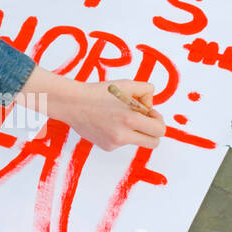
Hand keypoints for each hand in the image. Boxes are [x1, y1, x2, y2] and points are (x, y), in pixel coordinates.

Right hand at [23, 73, 165, 151]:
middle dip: (153, 132)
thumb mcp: (126, 84)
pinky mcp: (106, 147)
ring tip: (118, 116)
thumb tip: (150, 105)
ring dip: (134, 130)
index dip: (157, 120)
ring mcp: (114, 143)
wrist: (72, 103)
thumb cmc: (98, 92)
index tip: (149, 113)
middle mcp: (123, 135)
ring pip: (136, 140)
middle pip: (153, 143)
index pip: (159, 130)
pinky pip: (122, 142)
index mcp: (130, 119)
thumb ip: (146, 91)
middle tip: (144, 119)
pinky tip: (108, 122)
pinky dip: (120, 132)